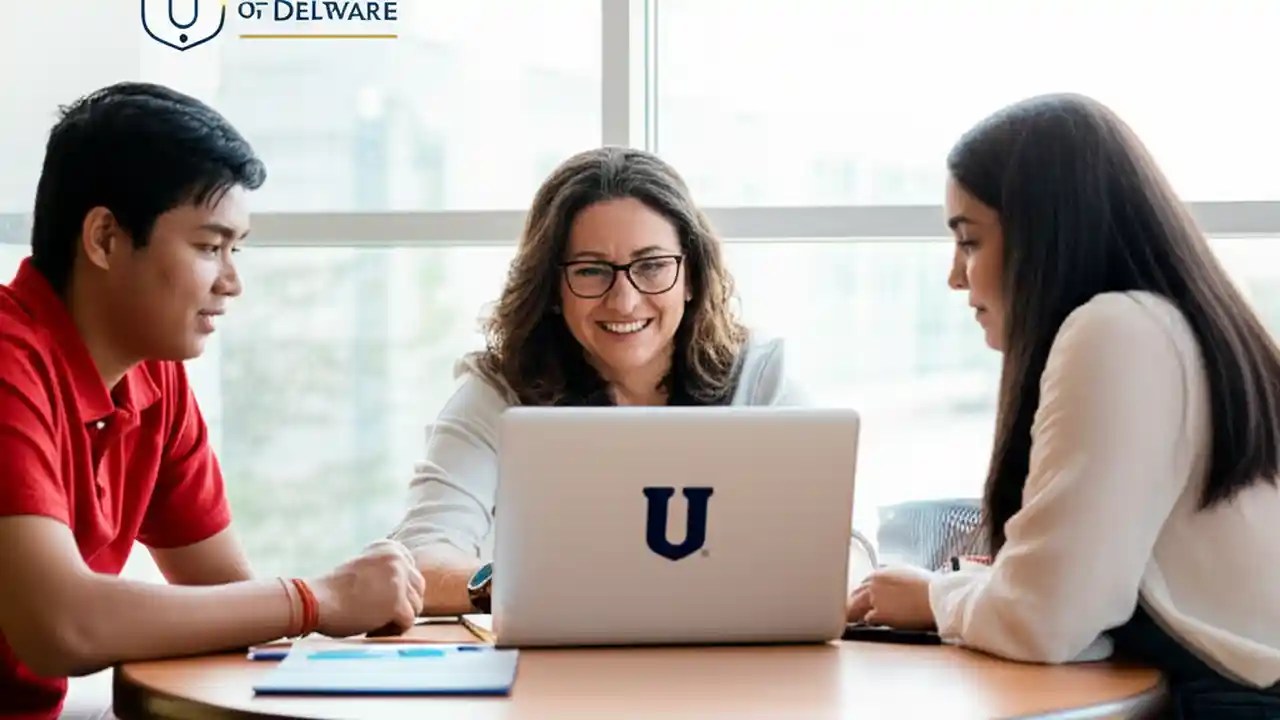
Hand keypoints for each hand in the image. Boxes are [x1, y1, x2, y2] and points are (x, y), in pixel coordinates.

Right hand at [310, 539, 424, 636]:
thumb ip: (389, 573)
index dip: (398, 592)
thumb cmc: (336, 591)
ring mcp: (399, 579)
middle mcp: (398, 559)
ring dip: (397, 619)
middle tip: (376, 614)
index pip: (412, 574)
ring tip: (373, 622)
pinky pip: (408, 622)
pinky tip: (373, 629)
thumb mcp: (367, 569)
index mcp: (390, 547)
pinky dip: (393, 630)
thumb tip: (415, 593)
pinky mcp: (397, 602)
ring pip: (416, 607)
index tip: (374, 597)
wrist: (316, 601)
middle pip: (418, 590)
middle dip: (402, 605)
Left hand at [846, 565, 936, 630]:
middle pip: (856, 594)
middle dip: (855, 603)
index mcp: (882, 572)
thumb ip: (894, 580)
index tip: (863, 599)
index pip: (865, 583)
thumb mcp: (909, 575)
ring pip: (855, 606)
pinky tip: (873, 625)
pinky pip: (867, 619)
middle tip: (854, 612)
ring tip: (854, 621)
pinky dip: (870, 623)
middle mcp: (875, 582)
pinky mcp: (878, 613)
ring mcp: (875, 597)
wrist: (937, 599)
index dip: (864, 593)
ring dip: (855, 614)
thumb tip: (891, 587)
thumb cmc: (931, 588)